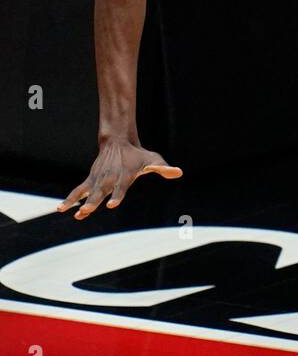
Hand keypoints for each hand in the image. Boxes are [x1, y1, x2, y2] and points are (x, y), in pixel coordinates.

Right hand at [58, 139, 182, 218]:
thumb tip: (179, 172)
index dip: (117, 196)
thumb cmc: (137, 155)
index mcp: (123, 176)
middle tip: (87, 211)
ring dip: (79, 203)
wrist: (117, 142)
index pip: (120, 188)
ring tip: (72, 213)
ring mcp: (98, 180)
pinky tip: (61, 209)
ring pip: (86, 193)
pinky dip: (70, 199)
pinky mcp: (90, 180)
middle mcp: (108, 179)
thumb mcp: (152, 160)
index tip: (113, 204)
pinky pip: (78, 191)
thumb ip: (163, 168)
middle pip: (100, 193)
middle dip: (93, 202)